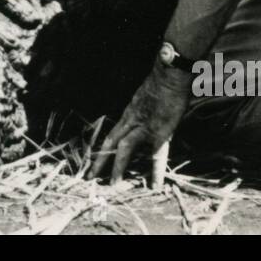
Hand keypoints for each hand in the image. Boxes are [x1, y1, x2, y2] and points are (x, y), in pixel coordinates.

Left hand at [90, 64, 191, 187]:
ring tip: (113, 184)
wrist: (170, 75)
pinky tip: (154, 186)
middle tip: (89, 177)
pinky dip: (155, 171)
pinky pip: (156, 155)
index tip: (94, 161)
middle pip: (110, 142)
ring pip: (125, 148)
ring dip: (118, 166)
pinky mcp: (160, 132)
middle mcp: (131, 121)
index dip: (103, 149)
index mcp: (129, 114)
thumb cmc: (163, 82)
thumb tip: (146, 118)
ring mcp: (144, 127)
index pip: (111, 134)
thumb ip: (144, 110)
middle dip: (99, 160)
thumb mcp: (146, 98)